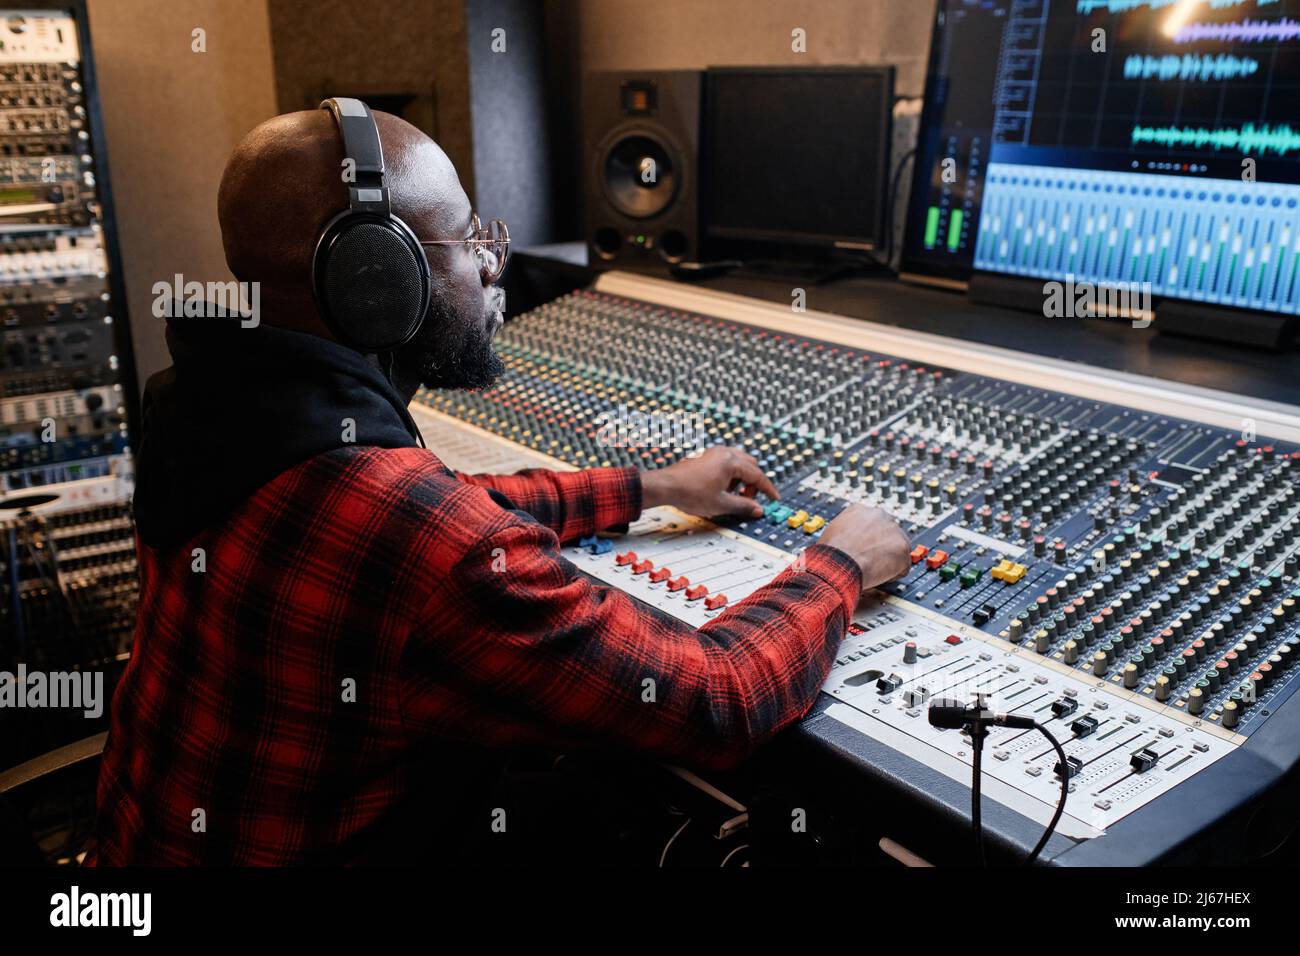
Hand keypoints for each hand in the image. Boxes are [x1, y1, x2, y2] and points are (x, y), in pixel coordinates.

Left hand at [640, 446, 779, 519]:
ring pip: (738, 462)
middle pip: (750, 466)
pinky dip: (730, 474)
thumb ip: (743, 505)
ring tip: (732, 495)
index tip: (774, 498)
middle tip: (749, 499)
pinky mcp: (705, 456)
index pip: (758, 475)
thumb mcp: (721, 504)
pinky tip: (721, 488)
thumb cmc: (690, 492)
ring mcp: (714, 452)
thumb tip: (758, 509)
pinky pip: (726, 462)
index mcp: (731, 462)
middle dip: (753, 483)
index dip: (768, 489)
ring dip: (741, 478)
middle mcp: (724, 453)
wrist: (665, 486)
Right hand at [817, 504, 911, 589]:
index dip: (869, 539)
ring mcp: (893, 529)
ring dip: (889, 560)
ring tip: (874, 571)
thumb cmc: (830, 554)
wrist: (838, 564)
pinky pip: (903, 565)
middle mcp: (878, 515)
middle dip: (882, 546)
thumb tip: (840, 543)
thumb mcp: (831, 534)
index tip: (865, 548)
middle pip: (888, 532)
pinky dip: (894, 574)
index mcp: (859, 510)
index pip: (872, 522)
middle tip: (872, 560)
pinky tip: (880, 577)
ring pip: (897, 548)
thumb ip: (843, 533)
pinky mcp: (903, 547)